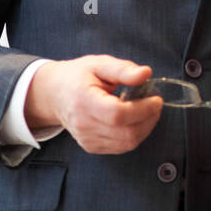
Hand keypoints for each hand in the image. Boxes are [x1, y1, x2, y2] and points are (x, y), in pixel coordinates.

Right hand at [26, 54, 161, 153]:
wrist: (55, 94)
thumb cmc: (79, 76)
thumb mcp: (100, 64)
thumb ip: (123, 69)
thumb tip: (146, 73)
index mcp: (83, 101)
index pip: (117, 114)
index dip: (142, 109)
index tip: (156, 98)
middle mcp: (83, 125)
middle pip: (126, 132)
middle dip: (149, 118)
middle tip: (155, 102)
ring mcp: (87, 139)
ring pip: (127, 143)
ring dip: (146, 127)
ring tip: (146, 109)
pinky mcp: (91, 146)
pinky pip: (121, 146)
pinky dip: (136, 134)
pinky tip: (135, 120)